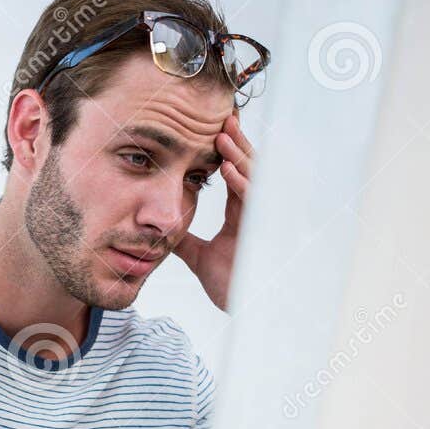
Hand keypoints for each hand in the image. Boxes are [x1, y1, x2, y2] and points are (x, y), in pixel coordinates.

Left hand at [174, 109, 254, 311]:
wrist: (248, 310)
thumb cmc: (233, 286)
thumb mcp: (201, 258)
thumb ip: (186, 241)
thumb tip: (163, 231)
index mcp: (243, 215)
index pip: (235, 174)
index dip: (226, 153)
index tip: (213, 132)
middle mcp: (257, 211)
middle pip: (248, 167)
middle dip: (236, 143)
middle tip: (222, 118)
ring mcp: (264, 219)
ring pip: (253, 178)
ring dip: (238, 155)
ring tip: (221, 134)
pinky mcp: (266, 230)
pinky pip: (254, 200)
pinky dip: (241, 183)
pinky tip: (225, 168)